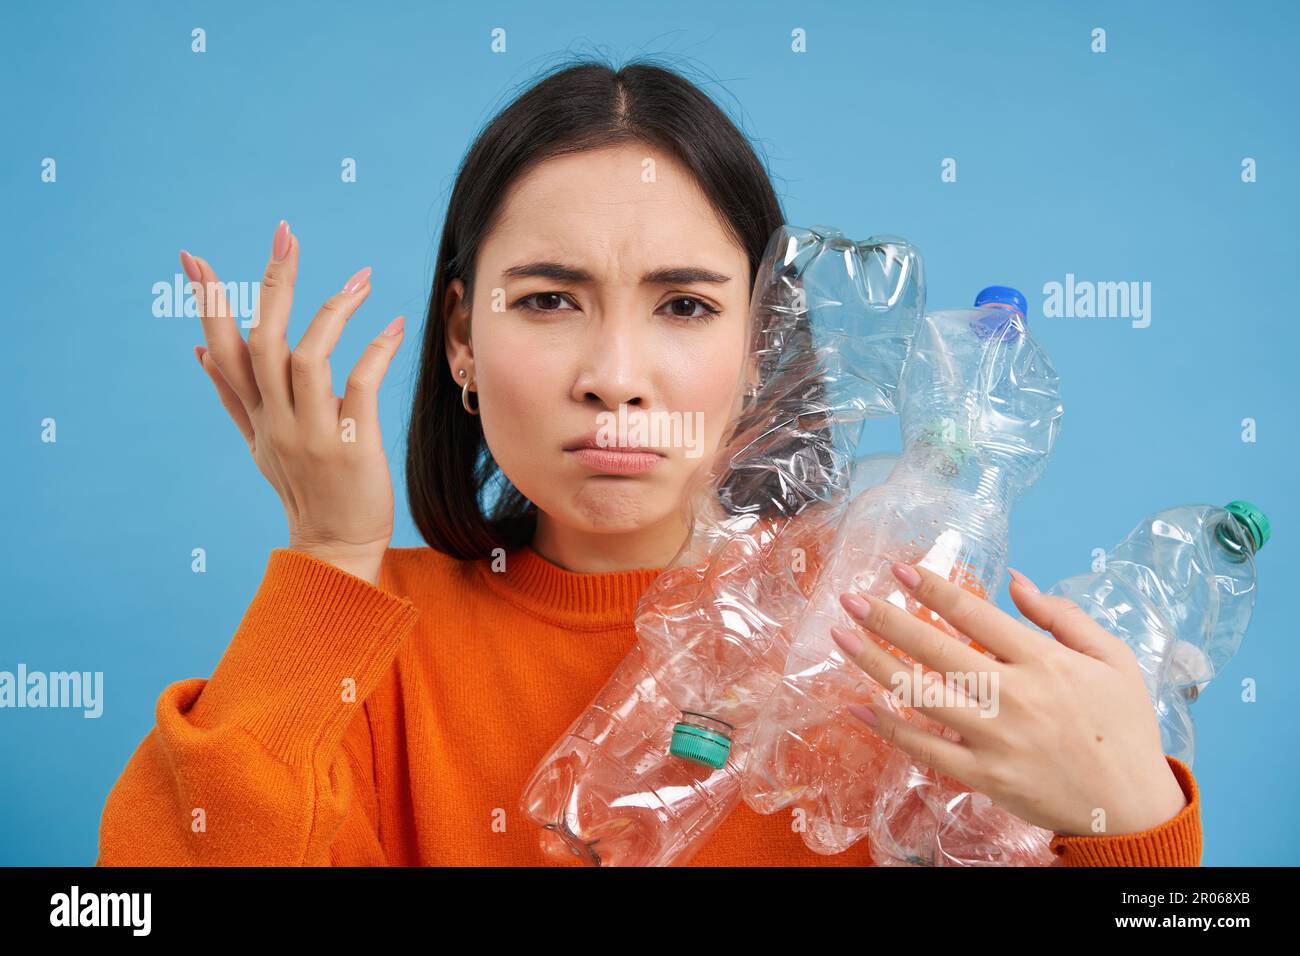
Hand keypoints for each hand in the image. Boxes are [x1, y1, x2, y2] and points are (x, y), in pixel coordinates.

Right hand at [183, 220, 405, 585]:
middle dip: (272, 284)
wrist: (334, 548)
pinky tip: (392, 324)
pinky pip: (360, 385)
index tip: (194, 257)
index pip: (223, 348)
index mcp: (255, 414)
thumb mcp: (259, 443)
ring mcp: (312, 433)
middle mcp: (276, 420)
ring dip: (331, 311)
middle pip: (263, 341)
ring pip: (306, 357)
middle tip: (285, 235)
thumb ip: (232, 396)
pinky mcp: (352, 445)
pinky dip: (374, 350)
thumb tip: (198, 350)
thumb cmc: (305, 490)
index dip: (209, 302)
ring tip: (361, 279)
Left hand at [830, 561, 1187, 837]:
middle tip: (850, 598)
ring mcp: (994, 739)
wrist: (1132, 808)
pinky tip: (855, 706)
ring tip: (840, 637)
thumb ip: (1063, 616)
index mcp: (1043, 661)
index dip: (933, 589)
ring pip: (920, 694)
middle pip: (935, 649)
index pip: (975, 615)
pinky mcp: (982, 776)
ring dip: (874, 663)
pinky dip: (887, 727)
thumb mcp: (1113, 659)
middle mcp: (1013, 695)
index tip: (899, 569)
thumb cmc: (1125, 727)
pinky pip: (924, 748)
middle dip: (887, 619)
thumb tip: (1015, 580)